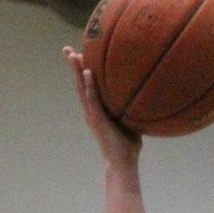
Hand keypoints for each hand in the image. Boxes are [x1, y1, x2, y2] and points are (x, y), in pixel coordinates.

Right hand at [62, 46, 140, 169]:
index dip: (83, 70)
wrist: (122, 163)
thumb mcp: (131, 122)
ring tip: (72, 54)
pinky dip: (89, 85)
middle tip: (67, 49)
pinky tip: (88, 71)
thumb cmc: (128, 146)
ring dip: (76, 70)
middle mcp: (91, 110)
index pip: (87, 86)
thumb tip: (146, 97)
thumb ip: (132, 109)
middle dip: (73, 66)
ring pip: (81, 88)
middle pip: (79, 83)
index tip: (81, 54)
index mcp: (97, 110)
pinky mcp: (97, 119)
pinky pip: (92, 98)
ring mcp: (92, 114)